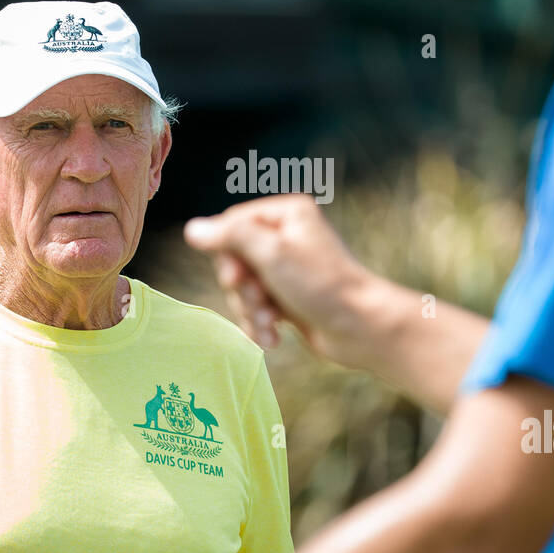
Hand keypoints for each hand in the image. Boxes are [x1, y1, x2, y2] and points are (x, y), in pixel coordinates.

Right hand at [183, 194, 373, 366]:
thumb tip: (193, 228)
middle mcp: (286, 236)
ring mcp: (287, 269)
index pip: (232, 225)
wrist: (360, 329)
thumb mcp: (272, 254)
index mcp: (286, 214)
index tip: (235, 278)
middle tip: (260, 302)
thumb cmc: (321, 286)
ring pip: (243, 287)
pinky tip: (273, 338)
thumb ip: (231, 237)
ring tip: (270, 325)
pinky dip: (260, 323)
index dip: (226, 254)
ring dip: (250, 310)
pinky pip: (257, 306)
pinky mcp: (288, 297)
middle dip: (242, 288)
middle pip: (234, 258)